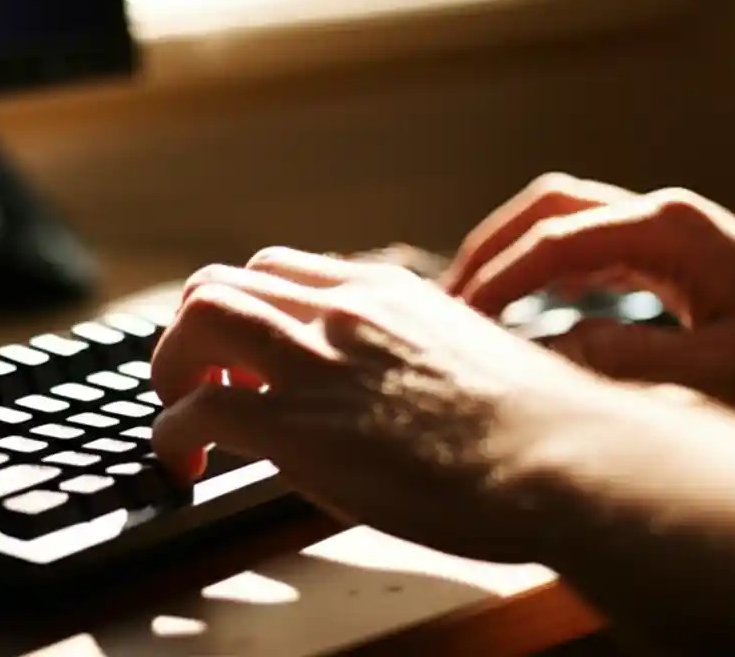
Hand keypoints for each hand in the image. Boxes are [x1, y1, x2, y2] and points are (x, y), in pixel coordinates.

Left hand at [149, 248, 606, 562]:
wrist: (563, 460)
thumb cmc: (542, 427)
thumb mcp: (473, 356)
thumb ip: (416, 351)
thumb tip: (394, 384)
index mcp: (387, 291)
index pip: (281, 271)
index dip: (249, 311)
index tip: (248, 355)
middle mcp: (343, 310)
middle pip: (225, 280)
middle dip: (196, 330)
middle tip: (205, 380)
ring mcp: (316, 361)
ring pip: (199, 317)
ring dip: (172, 366)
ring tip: (182, 412)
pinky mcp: (295, 426)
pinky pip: (196, 409)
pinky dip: (171, 431)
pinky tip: (184, 462)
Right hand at [442, 173, 734, 420]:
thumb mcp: (718, 374)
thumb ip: (623, 358)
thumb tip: (538, 350)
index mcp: (671, 230)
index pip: (555, 239)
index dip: (497, 277)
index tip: (456, 320)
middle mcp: (664, 218)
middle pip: (550, 207)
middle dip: (491, 247)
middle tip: (446, 298)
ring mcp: (666, 234)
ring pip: (563, 220)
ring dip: (511, 254)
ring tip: (468, 301)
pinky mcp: (669, 260)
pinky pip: (585, 248)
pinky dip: (540, 271)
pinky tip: (518, 307)